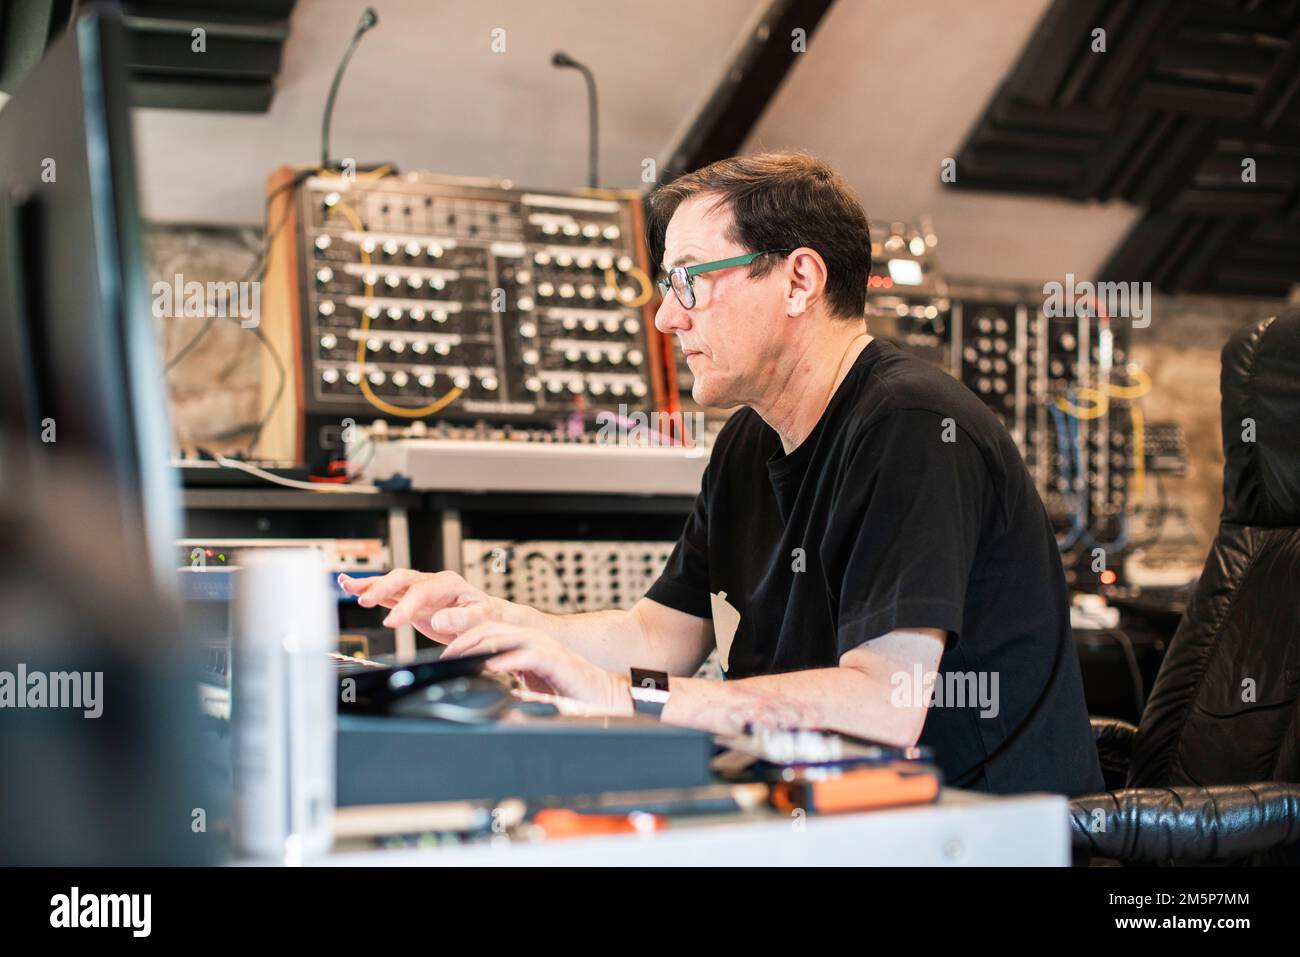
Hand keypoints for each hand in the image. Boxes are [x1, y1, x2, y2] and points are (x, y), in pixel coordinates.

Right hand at [337, 569, 507, 642]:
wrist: (486, 617)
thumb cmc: (486, 617)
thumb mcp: (481, 618)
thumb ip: (462, 619)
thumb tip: (438, 619)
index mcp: (449, 583)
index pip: (422, 591)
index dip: (405, 606)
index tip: (391, 623)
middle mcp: (431, 582)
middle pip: (402, 579)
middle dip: (381, 588)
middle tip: (364, 602)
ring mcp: (419, 589)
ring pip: (391, 582)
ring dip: (369, 584)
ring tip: (347, 585)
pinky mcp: (411, 600)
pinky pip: (388, 593)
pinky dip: (370, 590)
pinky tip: (350, 586)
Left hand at [442, 621, 632, 713]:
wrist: (604, 698)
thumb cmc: (569, 692)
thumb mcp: (530, 686)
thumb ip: (508, 682)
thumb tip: (481, 688)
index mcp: (524, 644)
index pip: (486, 632)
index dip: (462, 642)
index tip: (444, 658)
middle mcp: (533, 640)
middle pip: (490, 629)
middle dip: (463, 641)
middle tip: (444, 658)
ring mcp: (545, 648)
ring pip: (506, 637)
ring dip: (479, 647)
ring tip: (459, 659)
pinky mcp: (556, 662)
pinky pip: (528, 656)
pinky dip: (507, 661)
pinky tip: (491, 668)